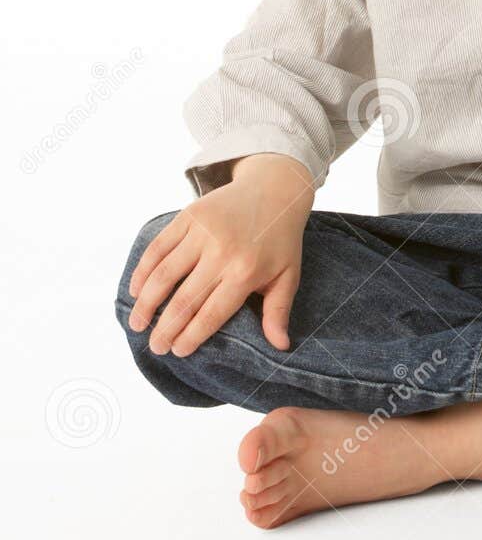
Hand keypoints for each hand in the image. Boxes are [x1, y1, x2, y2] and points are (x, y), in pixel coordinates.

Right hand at [127, 156, 313, 357]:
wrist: (274, 188)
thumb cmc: (281, 238)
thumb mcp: (288, 275)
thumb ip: (278, 311)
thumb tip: (280, 346)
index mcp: (246, 272)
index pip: (211, 313)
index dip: (191, 335)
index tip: (177, 351)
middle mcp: (221, 252)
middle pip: (184, 300)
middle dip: (165, 329)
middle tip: (155, 347)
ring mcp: (202, 232)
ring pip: (164, 275)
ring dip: (146, 303)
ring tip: (137, 324)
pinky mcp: (189, 216)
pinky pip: (158, 247)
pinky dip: (143, 270)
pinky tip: (136, 290)